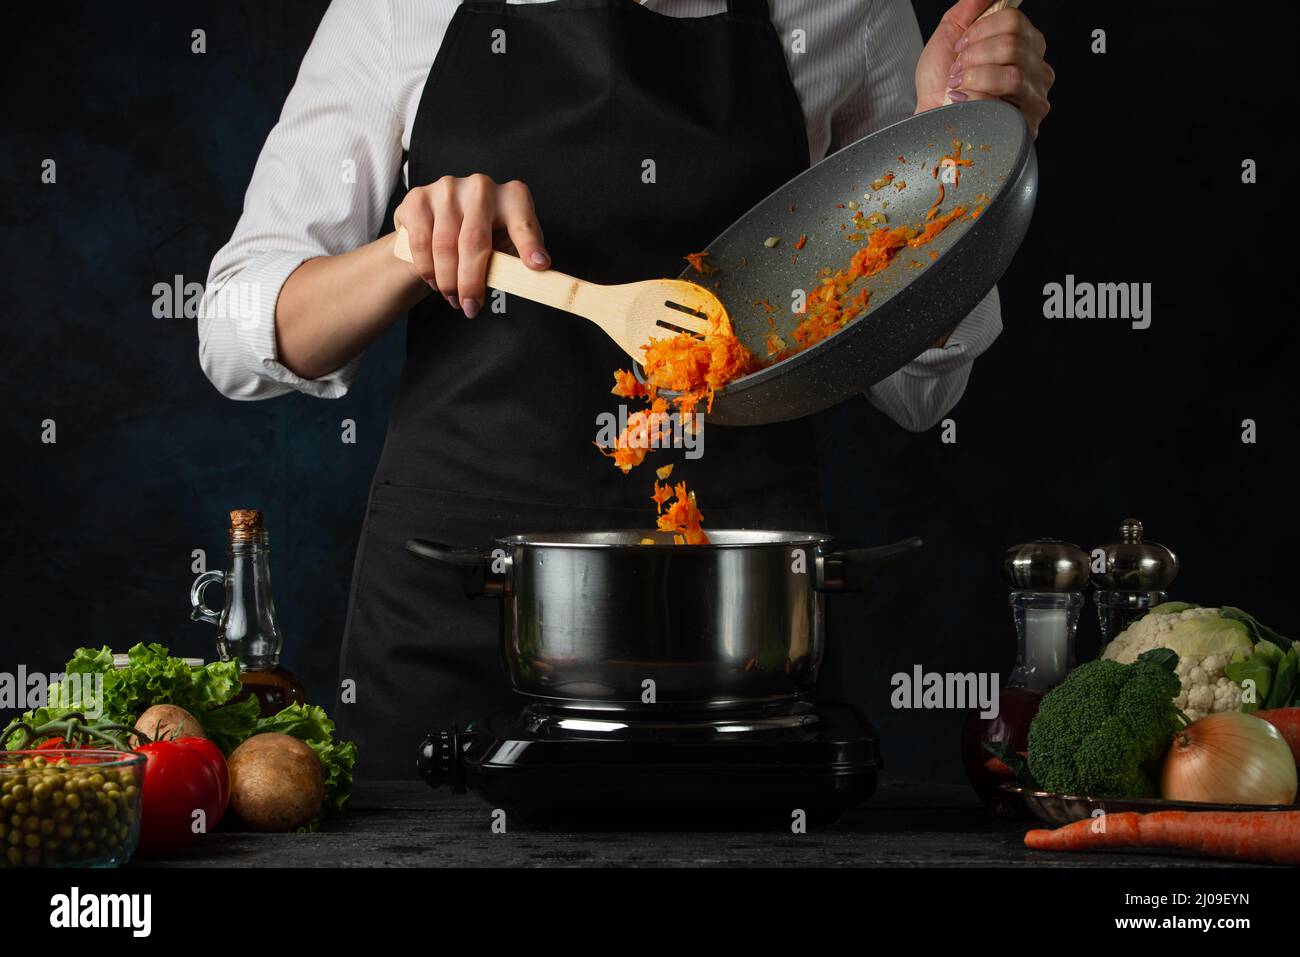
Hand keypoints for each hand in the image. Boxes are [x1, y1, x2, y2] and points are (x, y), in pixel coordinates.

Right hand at [394, 174, 549, 317]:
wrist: (439, 224)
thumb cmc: (483, 238)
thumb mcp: (505, 248)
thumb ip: (515, 262)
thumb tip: (530, 284)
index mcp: (512, 197)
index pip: (523, 223)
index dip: (530, 245)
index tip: (539, 265)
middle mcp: (481, 187)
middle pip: (474, 242)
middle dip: (471, 282)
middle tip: (471, 307)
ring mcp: (448, 188)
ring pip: (444, 246)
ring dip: (447, 281)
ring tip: (452, 298)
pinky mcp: (419, 197)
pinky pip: (421, 242)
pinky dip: (427, 269)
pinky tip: (434, 280)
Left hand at [915, 0, 1053, 138]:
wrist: (926, 119)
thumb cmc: (939, 84)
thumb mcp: (949, 36)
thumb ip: (969, 8)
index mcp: (1025, 46)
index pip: (1014, 21)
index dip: (979, 32)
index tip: (960, 49)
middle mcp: (1037, 71)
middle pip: (1013, 45)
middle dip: (974, 57)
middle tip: (958, 72)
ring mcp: (1035, 100)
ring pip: (1012, 75)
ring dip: (975, 79)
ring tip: (960, 88)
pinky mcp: (1025, 127)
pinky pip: (1002, 105)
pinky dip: (974, 101)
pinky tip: (965, 105)